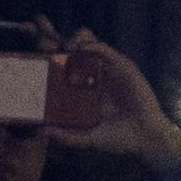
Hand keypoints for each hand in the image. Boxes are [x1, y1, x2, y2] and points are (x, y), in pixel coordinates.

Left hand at [48, 32, 180, 168]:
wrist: (144, 137)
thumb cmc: (119, 138)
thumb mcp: (88, 138)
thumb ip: (67, 136)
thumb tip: (43, 131)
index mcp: (84, 91)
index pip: (64, 70)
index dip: (50, 61)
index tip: (35, 58)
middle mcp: (94, 77)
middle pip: (73, 53)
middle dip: (58, 44)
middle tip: (45, 46)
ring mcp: (108, 71)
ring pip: (89, 46)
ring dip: (74, 42)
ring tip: (62, 46)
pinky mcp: (123, 66)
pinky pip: (105, 50)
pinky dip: (92, 45)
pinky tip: (80, 48)